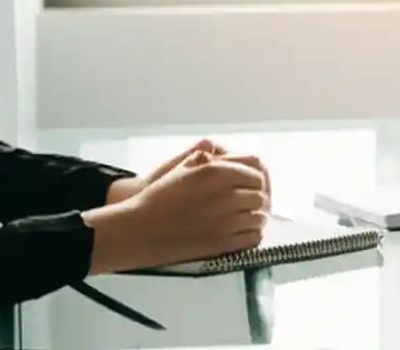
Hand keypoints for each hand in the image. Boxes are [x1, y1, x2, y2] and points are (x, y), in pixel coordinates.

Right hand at [84, 151, 270, 273]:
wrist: (140, 229)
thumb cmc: (158, 196)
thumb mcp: (182, 167)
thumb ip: (208, 159)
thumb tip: (225, 155)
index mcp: (217, 172)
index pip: (255, 170)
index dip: (254, 177)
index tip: (250, 183)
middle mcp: (226, 194)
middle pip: (259, 194)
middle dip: (255, 197)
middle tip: (248, 202)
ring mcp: (227, 221)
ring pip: (259, 217)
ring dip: (254, 216)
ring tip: (245, 218)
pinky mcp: (223, 243)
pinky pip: (253, 238)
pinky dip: (252, 235)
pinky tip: (242, 232)